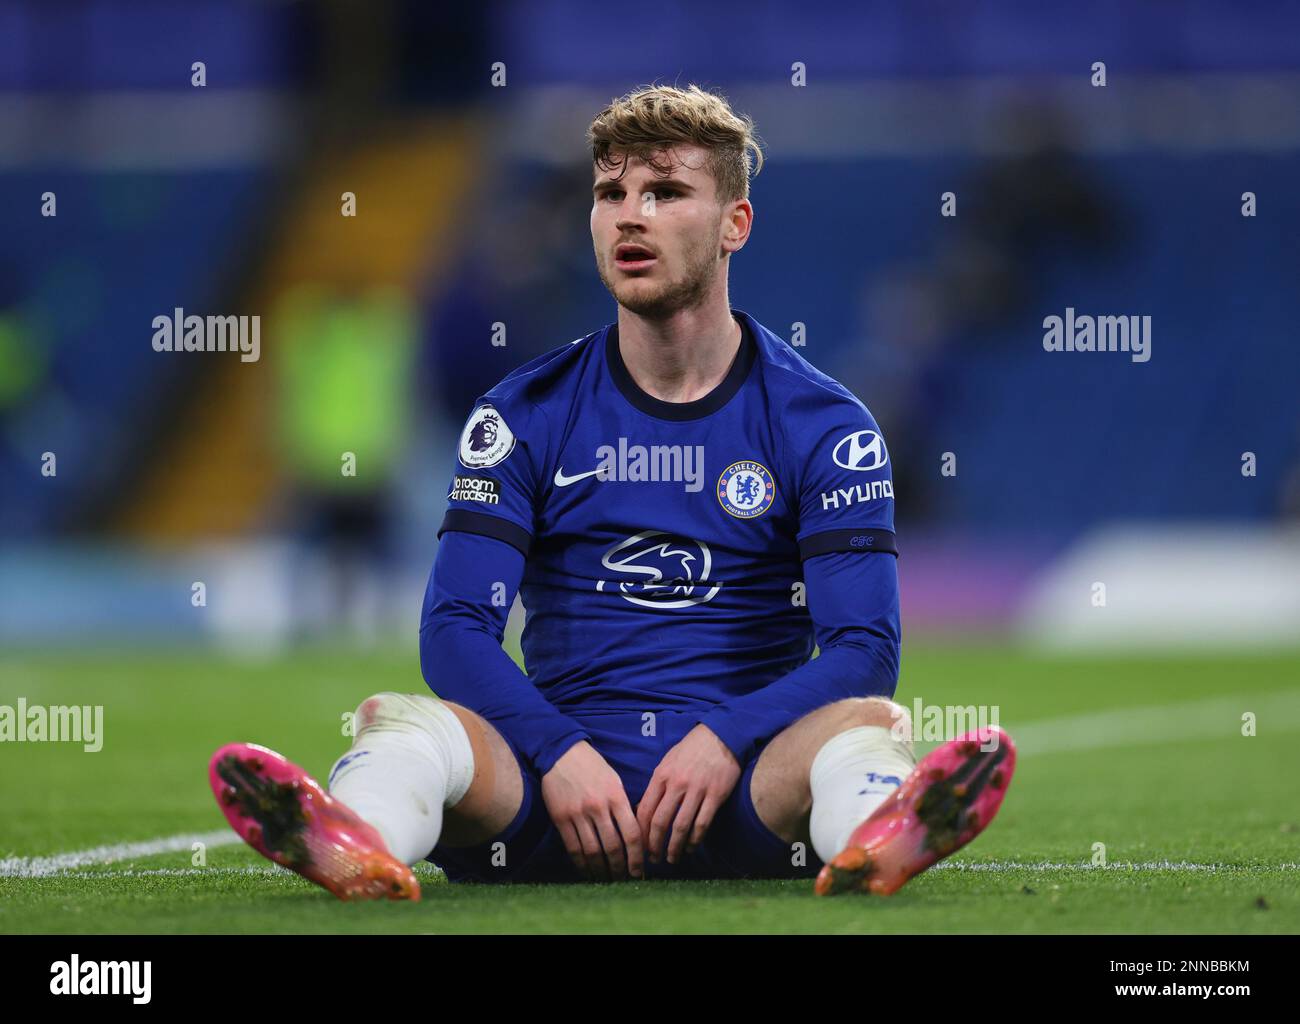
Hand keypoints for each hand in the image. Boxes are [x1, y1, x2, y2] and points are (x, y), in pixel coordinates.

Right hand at [541, 741, 644, 880]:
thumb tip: (633, 835)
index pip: (631, 833)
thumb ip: (623, 806)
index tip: (639, 871)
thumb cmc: (592, 767)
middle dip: (620, 868)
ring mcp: (578, 813)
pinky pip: (573, 848)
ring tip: (607, 880)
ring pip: (593, 851)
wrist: (562, 753)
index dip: (637, 857)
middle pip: (613, 847)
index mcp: (616, 796)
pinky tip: (587, 871)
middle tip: (624, 880)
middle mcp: (598, 806)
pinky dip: (581, 864)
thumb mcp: (614, 781)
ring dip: (601, 870)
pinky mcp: (561, 818)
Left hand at [636, 724, 740, 865]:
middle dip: (654, 845)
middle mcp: (676, 784)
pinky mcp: (715, 795)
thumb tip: (644, 810)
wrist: (721, 736)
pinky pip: (702, 823)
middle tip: (653, 859)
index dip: (641, 833)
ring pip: (681, 826)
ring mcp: (696, 790)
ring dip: (674, 847)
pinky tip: (691, 847)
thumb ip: (657, 785)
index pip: (644, 810)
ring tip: (671, 858)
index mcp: (661, 776)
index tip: (640, 846)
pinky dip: (695, 840)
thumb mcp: (668, 762)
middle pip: (660, 822)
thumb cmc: (691, 750)